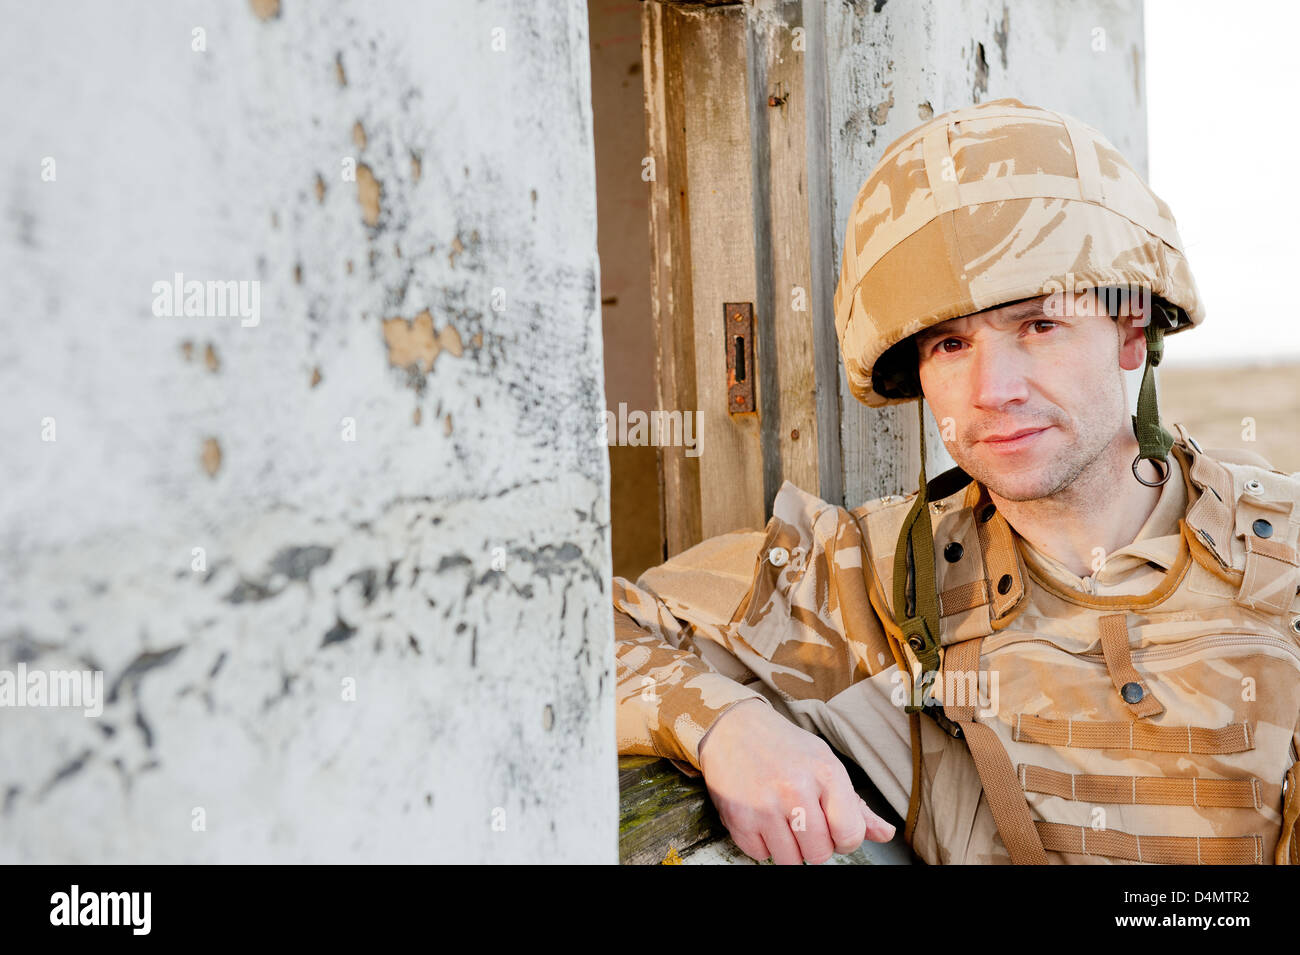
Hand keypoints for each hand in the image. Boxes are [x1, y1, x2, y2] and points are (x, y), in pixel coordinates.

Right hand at [697, 698, 896, 863]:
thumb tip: (885, 834)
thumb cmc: (784, 747)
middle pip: (820, 854)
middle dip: (815, 844)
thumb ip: (856, 804)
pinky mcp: (738, 818)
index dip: (844, 838)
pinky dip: (763, 844)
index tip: (833, 827)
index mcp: (825, 773)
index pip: (850, 835)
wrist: (732, 727)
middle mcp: (795, 789)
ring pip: (790, 861)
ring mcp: (764, 806)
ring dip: (789, 848)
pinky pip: (760, 855)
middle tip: (803, 821)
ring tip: (782, 820)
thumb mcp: (825, 763)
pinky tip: (761, 818)